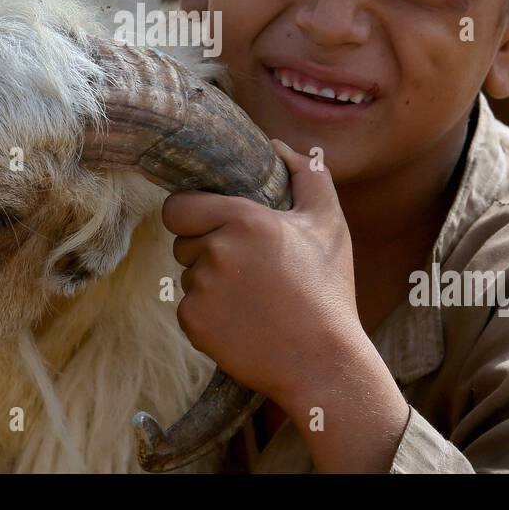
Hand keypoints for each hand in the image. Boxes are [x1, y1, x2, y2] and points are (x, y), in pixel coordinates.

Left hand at [161, 139, 363, 405]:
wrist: (323, 363)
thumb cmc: (327, 290)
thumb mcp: (328, 224)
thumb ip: (308, 175)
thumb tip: (279, 146)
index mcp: (244, 220)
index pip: (179, 206)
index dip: (191, 213)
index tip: (211, 224)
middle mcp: (215, 251)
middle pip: (182, 241)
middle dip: (205, 248)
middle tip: (246, 267)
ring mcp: (200, 289)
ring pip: (187, 275)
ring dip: (210, 282)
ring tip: (252, 298)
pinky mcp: (193, 323)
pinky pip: (187, 308)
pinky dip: (209, 314)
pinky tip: (243, 322)